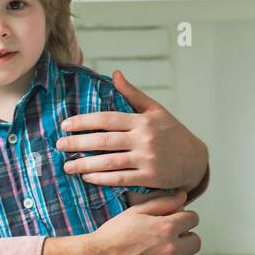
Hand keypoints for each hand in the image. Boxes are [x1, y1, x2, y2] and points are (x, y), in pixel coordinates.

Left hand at [57, 69, 208, 190]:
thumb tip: (115, 74)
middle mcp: (144, 138)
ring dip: (85, 164)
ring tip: (67, 166)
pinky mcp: (150, 178)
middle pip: (104, 140)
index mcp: (143, 120)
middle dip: (78, 143)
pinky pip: (120, 179)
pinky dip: (102, 179)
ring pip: (109, 162)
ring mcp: (147, 159)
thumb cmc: (172, 132)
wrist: (195, 159)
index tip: (65, 125)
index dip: (84, 121)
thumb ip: (133, 94)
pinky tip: (87, 177)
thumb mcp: (156, 110)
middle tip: (59, 145)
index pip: (107, 118)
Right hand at [84, 191, 200, 254]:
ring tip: (168, 248)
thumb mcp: (138, 210)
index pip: (193, 218)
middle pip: (196, 239)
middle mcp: (170, 247)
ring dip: (183, 251)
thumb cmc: (115, 235)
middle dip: (186, 234)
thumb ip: (163, 202)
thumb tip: (181, 196)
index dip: (184, 216)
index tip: (177, 219)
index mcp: (166, 227)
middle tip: (173, 234)